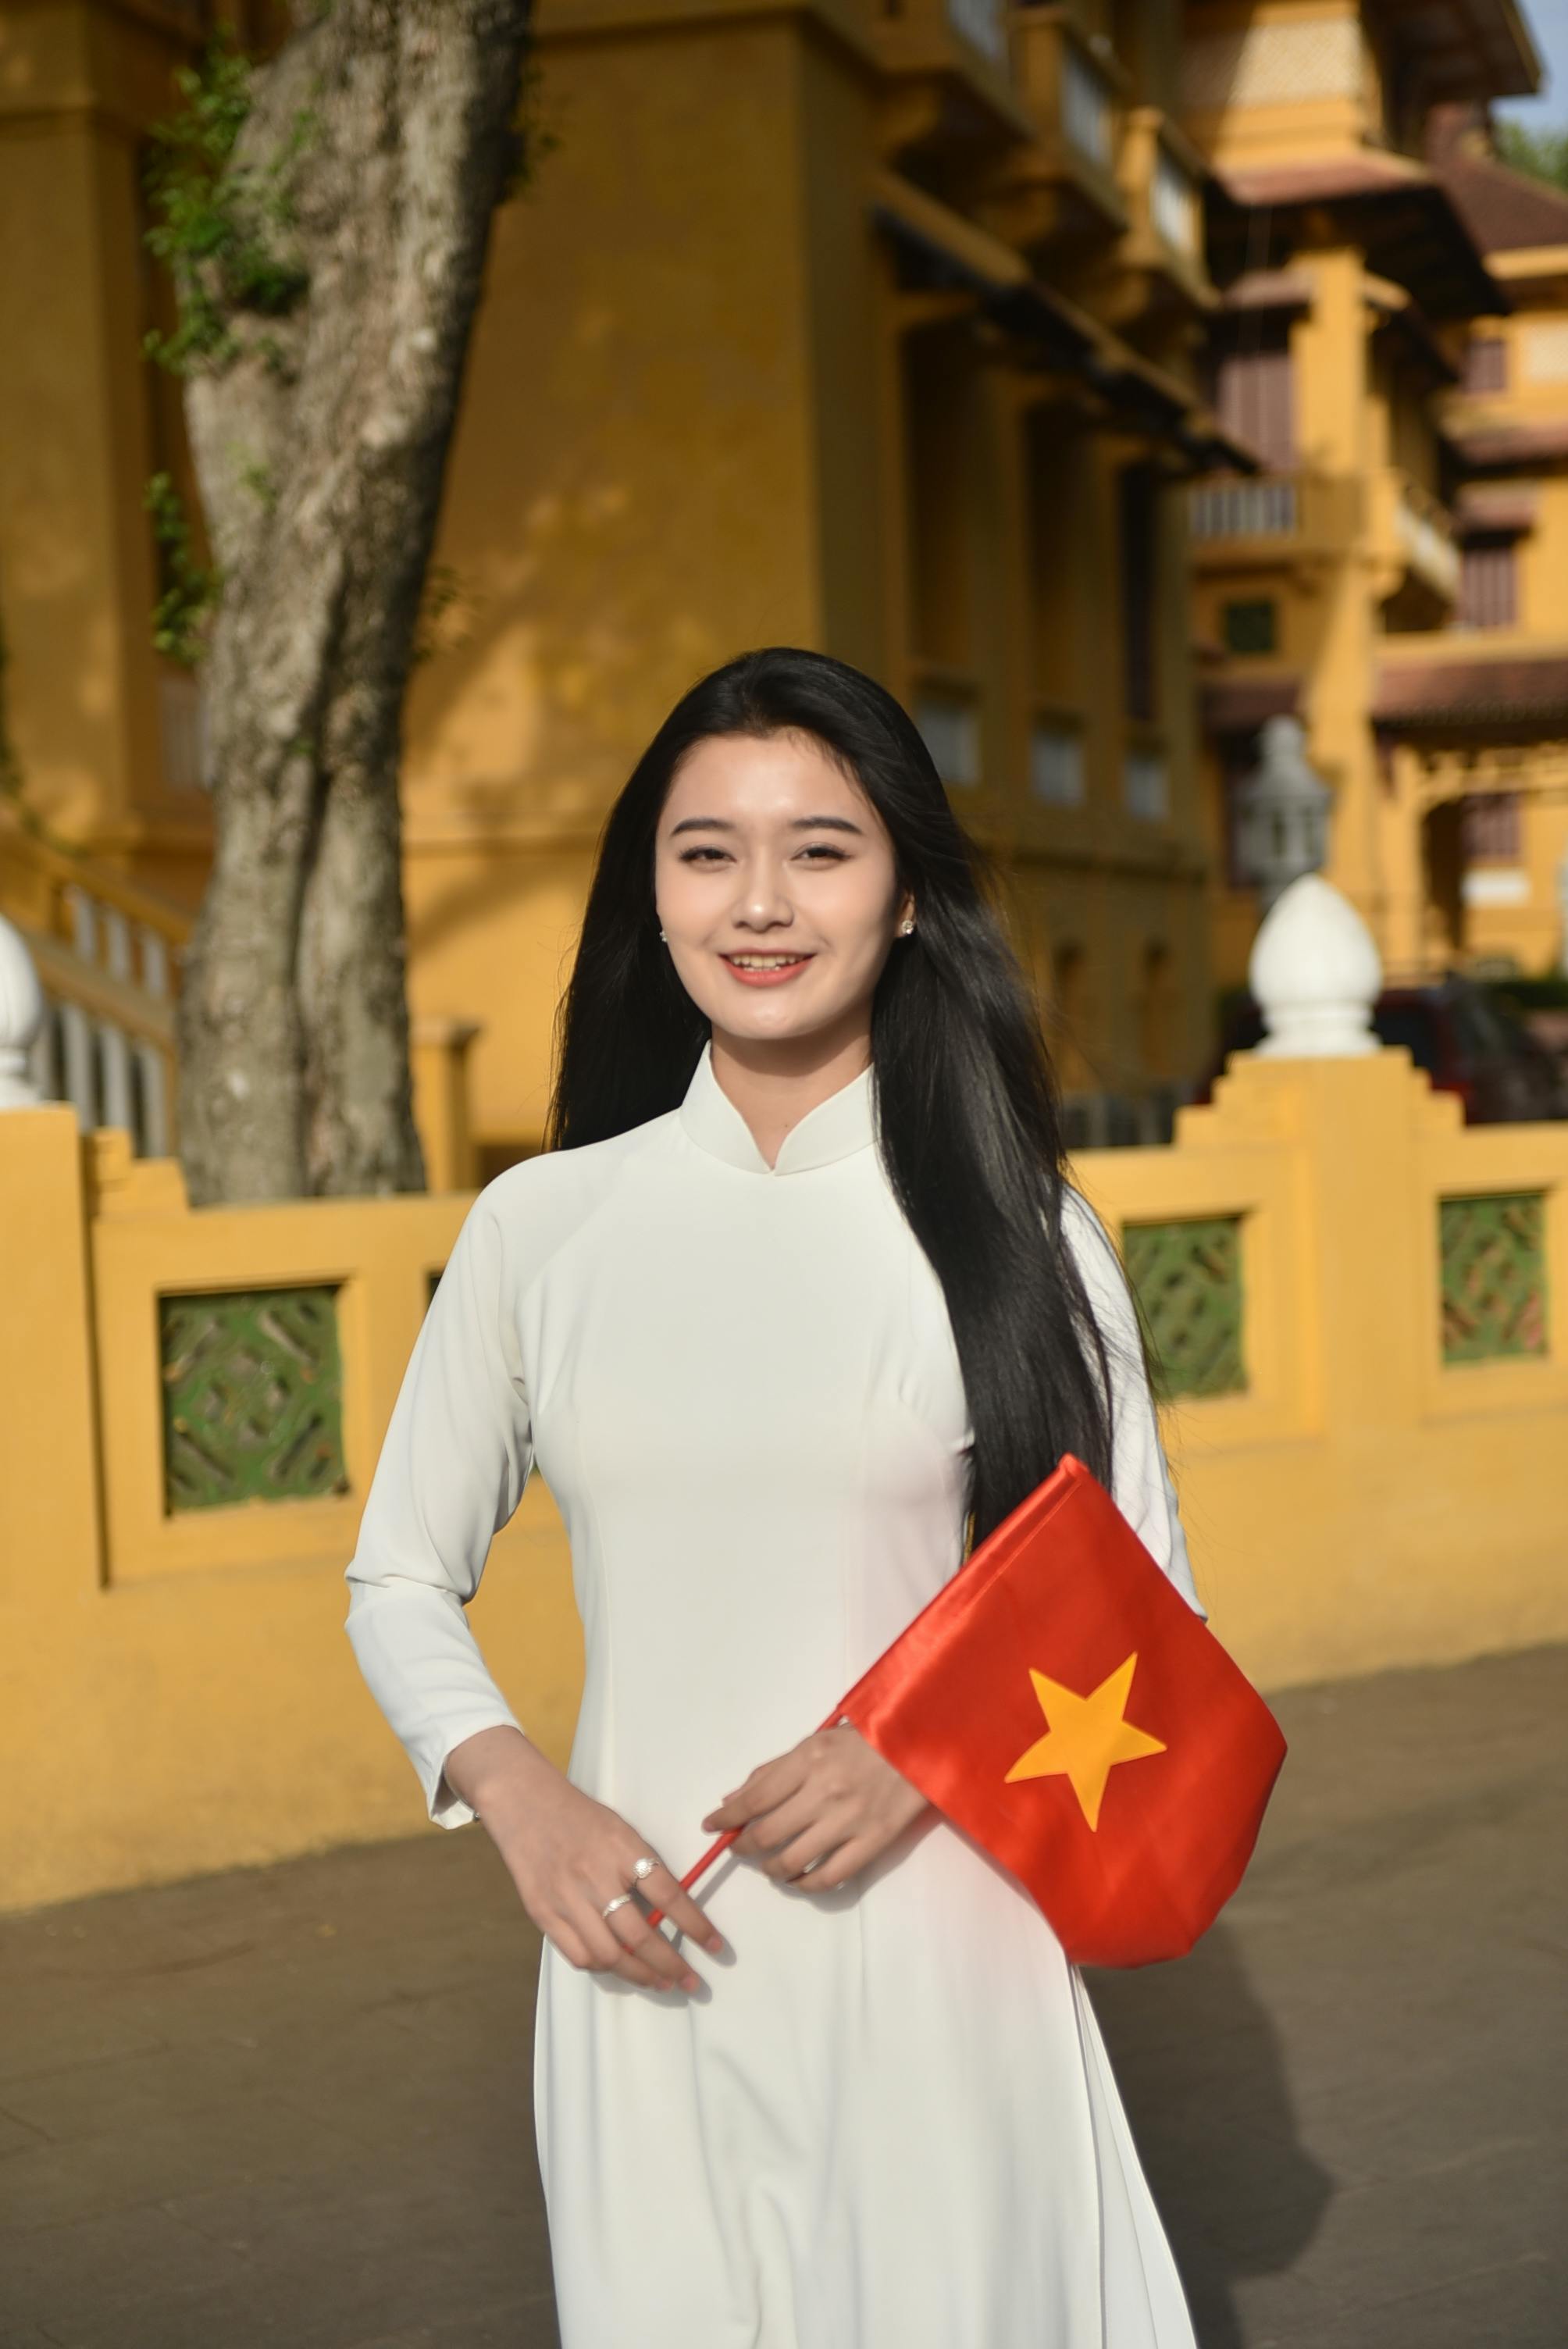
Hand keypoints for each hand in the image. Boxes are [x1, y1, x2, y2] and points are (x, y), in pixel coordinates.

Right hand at [443, 1726, 720, 1995]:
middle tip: (690, 1982)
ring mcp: (565, 1898)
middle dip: (670, 1965)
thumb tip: (669, 1912)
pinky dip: (602, 1968)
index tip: (715, 1947)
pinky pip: (578, 1955)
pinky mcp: (542, 1914)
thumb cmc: (581, 1816)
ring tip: (660, 1983)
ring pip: (609, 1955)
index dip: (695, 1925)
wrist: (524, 1802)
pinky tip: (618, 1968)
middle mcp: (595, 1876)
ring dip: (640, 1976)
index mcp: (622, 1849)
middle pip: (640, 1935)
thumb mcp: (620, 1831)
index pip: (668, 1894)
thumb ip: (643, 1868)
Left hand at [702, 1724, 930, 1891]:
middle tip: (739, 1848)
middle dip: (744, 1847)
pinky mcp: (873, 1843)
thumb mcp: (815, 1742)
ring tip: (768, 1867)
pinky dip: (805, 1885)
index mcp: (808, 1760)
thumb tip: (733, 1802)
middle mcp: (825, 1792)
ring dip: (770, 1869)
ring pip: (793, 1860)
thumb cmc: (864, 1739)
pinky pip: (829, 1877)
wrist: (922, 1745)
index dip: (726, 1819)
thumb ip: (773, 1771)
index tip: (710, 1828)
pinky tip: (797, 1881)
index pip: (754, 1799)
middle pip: (768, 1834)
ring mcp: (849, 1822)